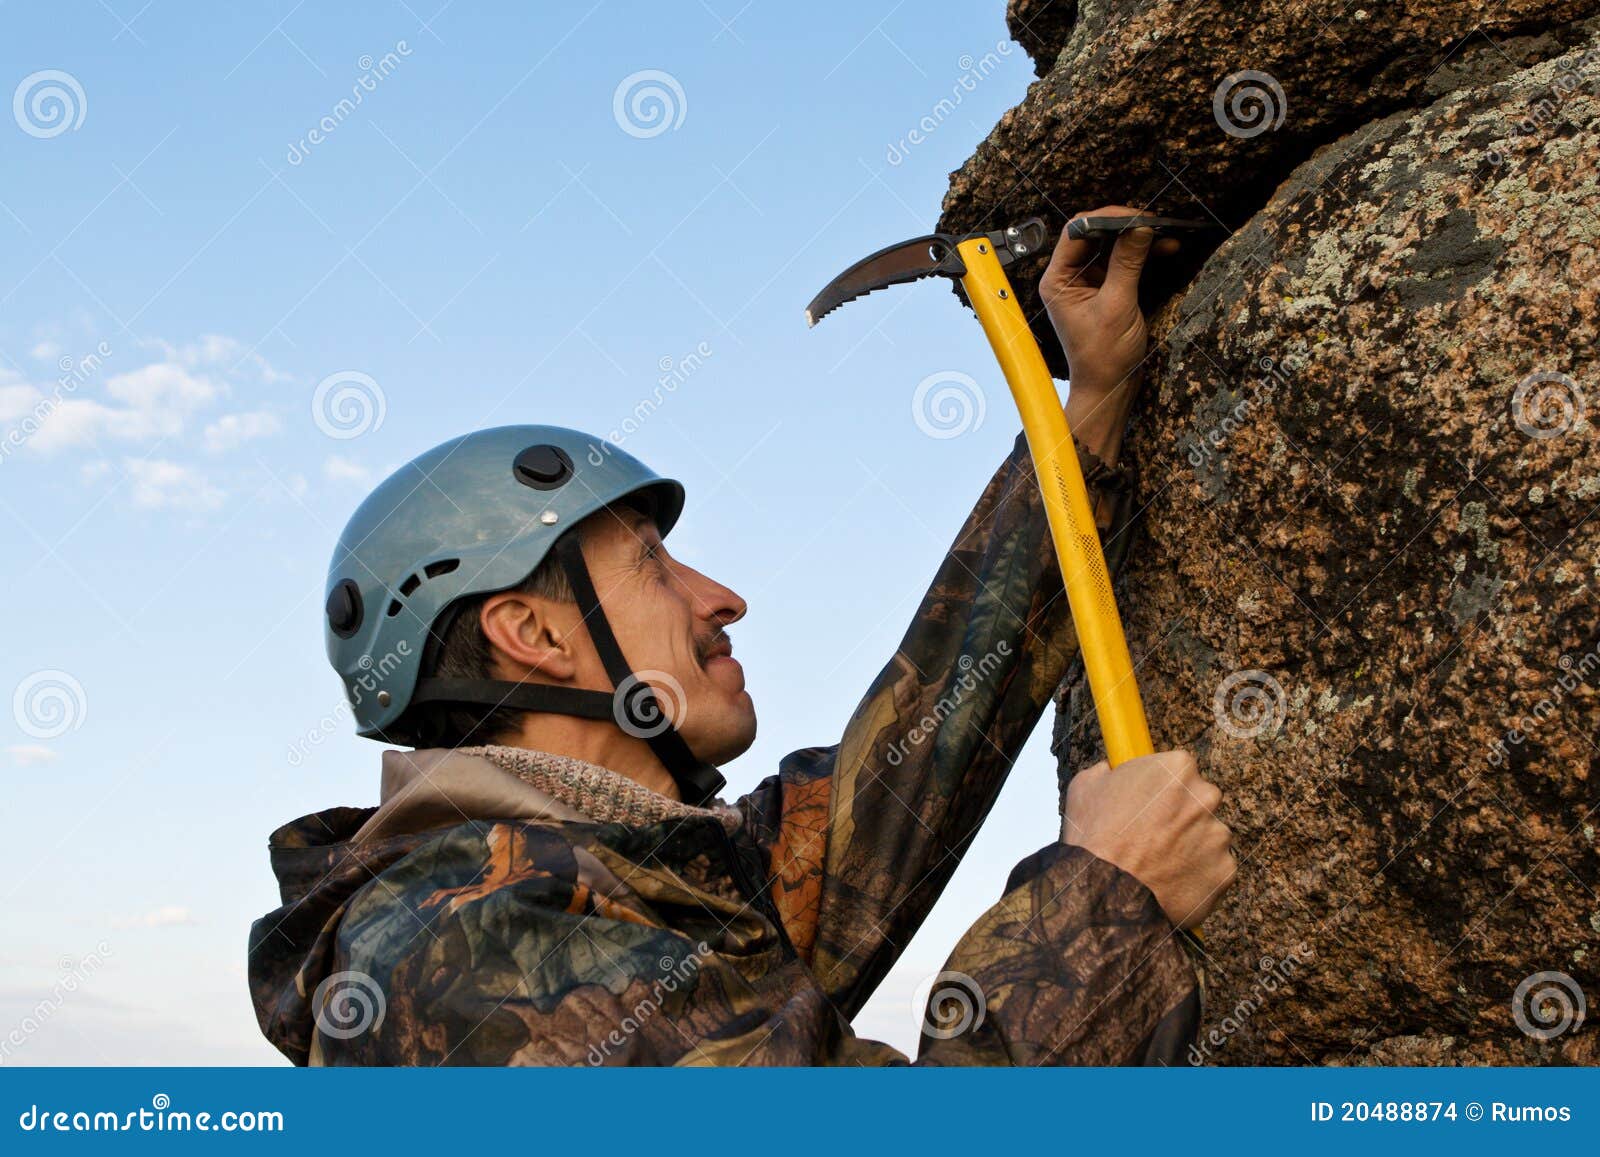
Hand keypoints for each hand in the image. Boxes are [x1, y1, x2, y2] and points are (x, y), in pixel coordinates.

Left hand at [1039, 206, 1177, 459]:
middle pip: (1095, 234)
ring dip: (1138, 238)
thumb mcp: (1117, 305)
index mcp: (1058, 280)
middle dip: (1125, 225)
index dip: (1106, 219)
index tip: (1136, 216)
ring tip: (1165, 233)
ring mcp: (1088, 282)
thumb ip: (1127, 263)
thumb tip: (1139, 227)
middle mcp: (1070, 277)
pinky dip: (1143, 254)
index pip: (1076, 232)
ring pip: (1113, 245)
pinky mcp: (1107, 289)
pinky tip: (1165, 248)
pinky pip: (1124, 261)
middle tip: (1153, 221)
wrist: (1109, 388)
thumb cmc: (1103, 357)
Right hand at [1060, 749, 1234, 929]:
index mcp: (1177, 768)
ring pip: (1208, 837)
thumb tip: (1108, 770)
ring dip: (1190, 846)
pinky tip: (1169, 883)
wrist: (1105, 895)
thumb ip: (1106, 771)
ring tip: (1158, 864)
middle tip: (1151, 835)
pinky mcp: (1225, 871)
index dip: (1162, 787)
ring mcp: (1219, 835)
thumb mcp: (1085, 788)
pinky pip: (1213, 870)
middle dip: (1181, 815)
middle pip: (1199, 800)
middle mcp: (1206, 796)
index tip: (1149, 801)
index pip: (1180, 769)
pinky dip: (1196, 876)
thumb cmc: (1093, 838)